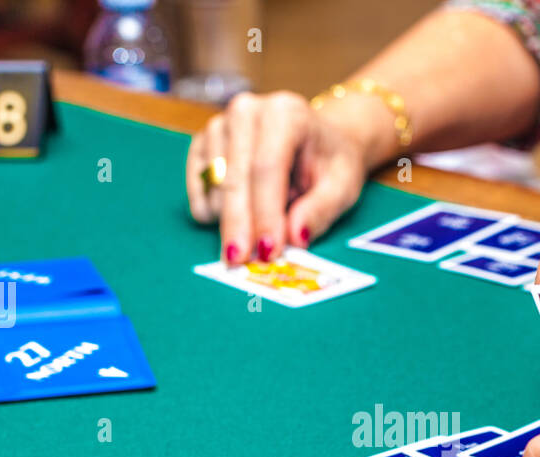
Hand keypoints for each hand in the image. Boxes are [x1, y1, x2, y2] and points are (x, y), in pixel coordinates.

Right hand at [186, 91, 375, 262]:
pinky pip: (198, 188)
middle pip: (234, 179)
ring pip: (215, 188)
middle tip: (240, 262)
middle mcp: (246, 111)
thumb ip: (320, 211)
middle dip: (239, 226)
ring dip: (236, 217)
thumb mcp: (342, 187)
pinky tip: (239, 212)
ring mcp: (219, 124)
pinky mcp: (203, 142)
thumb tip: (295, 238)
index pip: (267, 168)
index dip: (264, 214)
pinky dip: (214, 210)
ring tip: (267, 213)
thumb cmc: (330, 163)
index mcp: (285, 113)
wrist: (316, 139)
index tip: (267, 251)